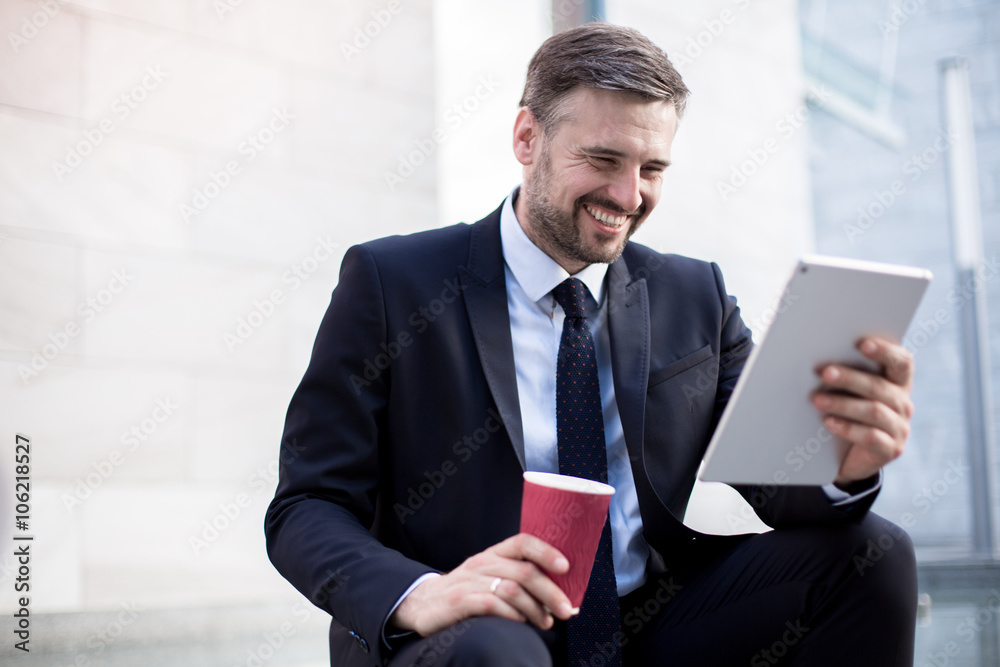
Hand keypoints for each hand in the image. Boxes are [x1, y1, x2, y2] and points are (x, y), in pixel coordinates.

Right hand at [389, 533, 577, 636]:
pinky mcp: (458, 601)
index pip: (523, 542)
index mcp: (493, 554)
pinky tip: (520, 623)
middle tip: (567, 611)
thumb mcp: (490, 577)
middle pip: (525, 571)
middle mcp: (482, 563)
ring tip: (547, 623)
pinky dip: (511, 615)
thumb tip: (559, 595)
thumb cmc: (467, 592)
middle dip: (551, 592)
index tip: (566, 567)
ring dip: (535, 609)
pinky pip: (492, 605)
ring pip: (512, 590)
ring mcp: (469, 581)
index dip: (546, 552)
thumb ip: (518, 579)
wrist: (423, 604)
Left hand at [811, 336, 914, 485]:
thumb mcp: (847, 393)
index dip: (885, 351)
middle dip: (850, 378)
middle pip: (879, 386)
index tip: (862, 343)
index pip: (901, 362)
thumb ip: (844, 376)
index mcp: (897, 383)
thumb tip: (818, 358)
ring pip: (874, 411)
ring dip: (843, 404)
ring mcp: (900, 428)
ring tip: (817, 400)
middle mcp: (903, 404)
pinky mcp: (891, 449)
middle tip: (825, 373)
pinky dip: (847, 428)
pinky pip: (870, 437)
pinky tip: (829, 422)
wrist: (847, 457)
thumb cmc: (845, 413)